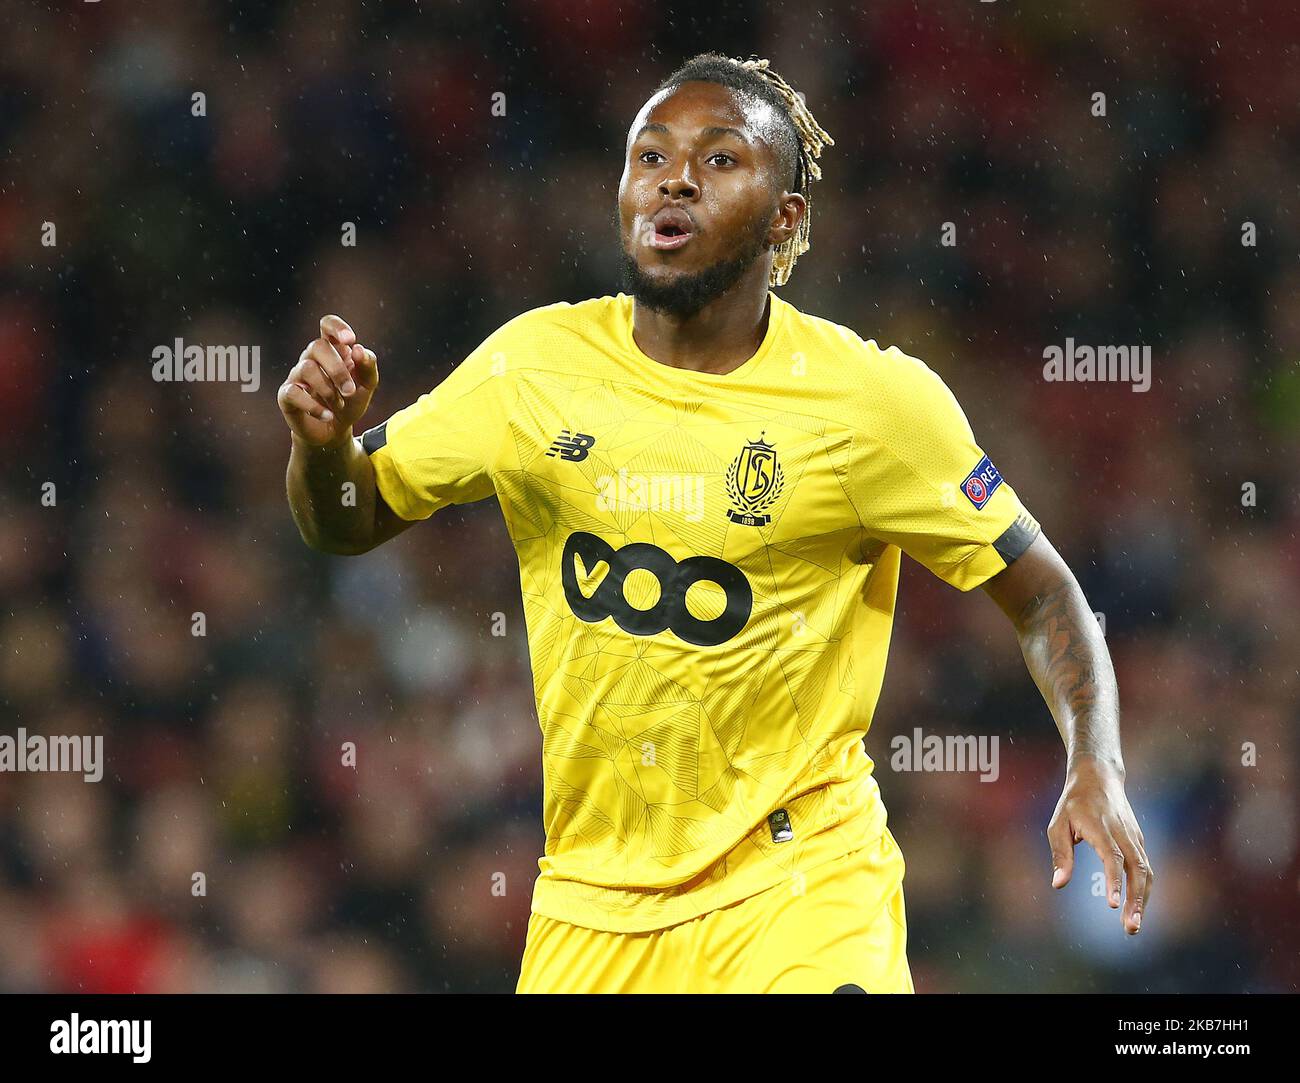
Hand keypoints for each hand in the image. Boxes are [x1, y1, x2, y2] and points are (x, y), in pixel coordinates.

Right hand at [278, 314, 378, 448]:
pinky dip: (314, 406)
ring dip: (328, 389)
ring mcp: (297, 375)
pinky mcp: (286, 394)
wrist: (335, 431)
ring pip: (307, 368)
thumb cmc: (350, 402)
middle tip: (350, 391)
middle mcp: (312, 358)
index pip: (327, 325)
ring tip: (339, 404)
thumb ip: (368, 366)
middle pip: (317, 346)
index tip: (350, 340)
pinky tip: (327, 415)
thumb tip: (358, 348)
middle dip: (337, 369)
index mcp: (332, 350)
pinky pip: (294, 392)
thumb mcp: (367, 386)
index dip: (336, 327)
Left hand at [1047, 755, 1152, 934]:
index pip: (1112, 857)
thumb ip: (1060, 854)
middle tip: (1131, 927)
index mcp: (1101, 827)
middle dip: (1136, 900)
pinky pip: (1145, 868)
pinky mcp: (1138, 841)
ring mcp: (1134, 837)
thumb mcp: (1058, 824)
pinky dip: (1144, 889)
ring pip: (1145, 871)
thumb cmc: (1073, 803)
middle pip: (1137, 868)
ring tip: (1133, 925)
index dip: (1114, 880)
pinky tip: (1136, 908)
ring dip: (1142, 899)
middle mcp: (1123, 833)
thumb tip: (1058, 884)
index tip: (1112, 903)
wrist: (1099, 777)